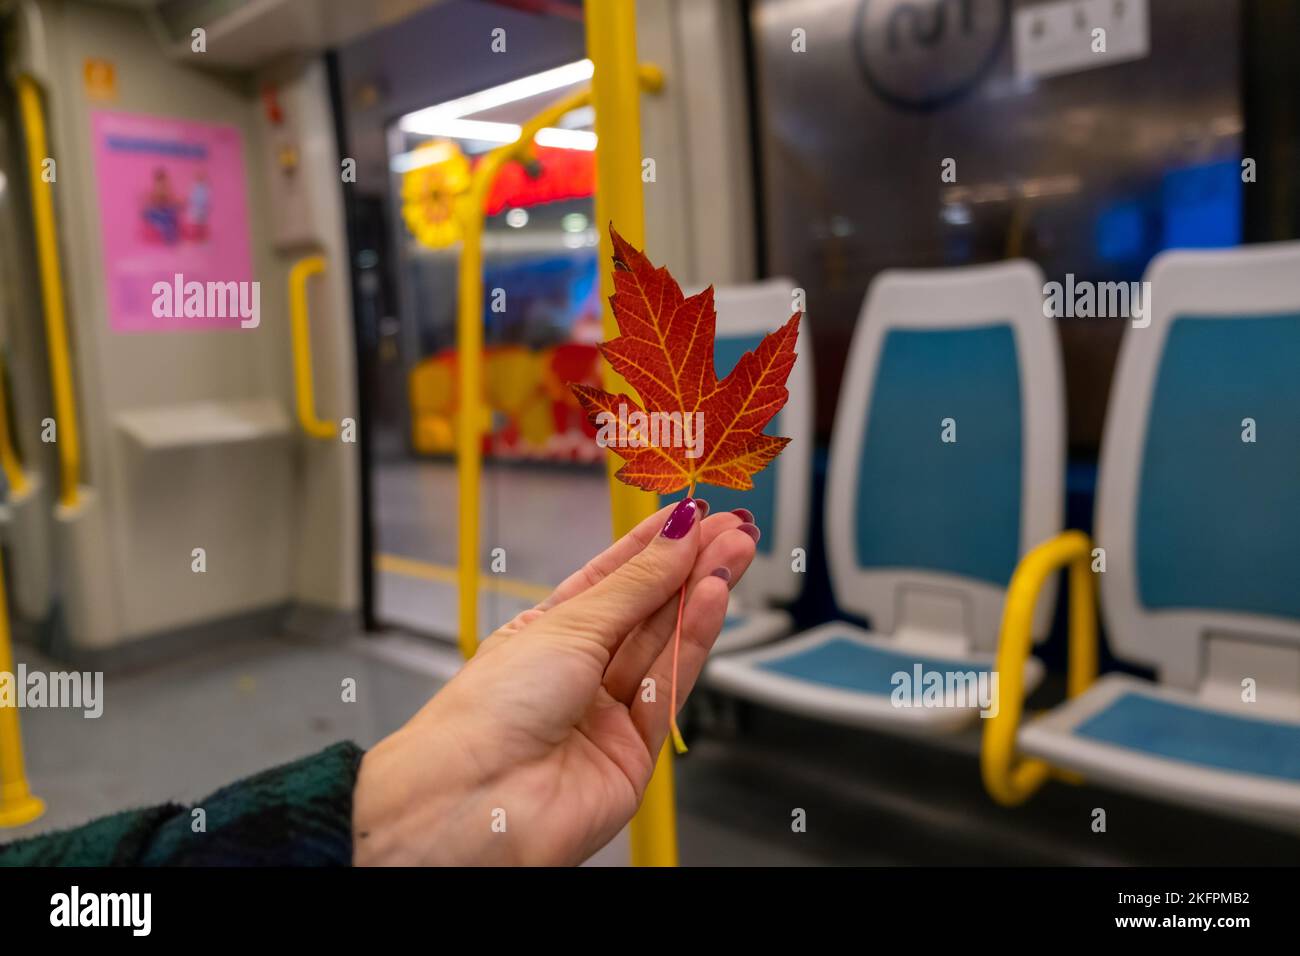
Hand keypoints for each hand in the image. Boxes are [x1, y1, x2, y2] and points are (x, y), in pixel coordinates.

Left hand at [352, 498, 759, 864]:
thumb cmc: (488, 714)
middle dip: (689, 565)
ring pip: (665, 643)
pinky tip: (711, 599)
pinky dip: (694, 639)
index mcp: (545, 635)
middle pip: (646, 609)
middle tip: (731, 530)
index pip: (610, 578)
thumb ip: (635, 584)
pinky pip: (672, 683)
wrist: (478, 801)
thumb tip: (676, 537)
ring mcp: (607, 713)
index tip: (691, 514)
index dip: (652, 544)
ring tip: (732, 554)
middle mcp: (578, 672)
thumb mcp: (567, 626)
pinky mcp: (636, 750)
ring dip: (700, 595)